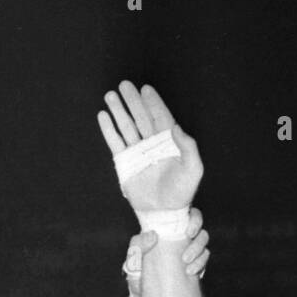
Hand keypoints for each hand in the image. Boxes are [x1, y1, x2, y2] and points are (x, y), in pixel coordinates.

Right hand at [99, 80, 202, 213]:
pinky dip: (109, 130)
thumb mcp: (193, 169)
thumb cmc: (181, 191)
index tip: (146, 89)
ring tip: (110, 96)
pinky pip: (115, 142)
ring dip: (118, 111)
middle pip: (141, 117)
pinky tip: (103, 116)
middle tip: (124, 85)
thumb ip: (188, 147)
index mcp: (169, 142)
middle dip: (132, 101)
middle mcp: (152, 143)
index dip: (153, 102)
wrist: (164, 212)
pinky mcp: (125, 163)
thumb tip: (176, 126)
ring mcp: (137, 152)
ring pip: (127, 126)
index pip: (160, 117)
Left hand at [126, 208, 208, 296]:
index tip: (188, 231)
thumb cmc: (137, 275)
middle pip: (198, 224)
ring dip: (198, 249)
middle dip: (198, 231)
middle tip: (188, 241)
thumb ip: (137, 248)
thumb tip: (153, 236)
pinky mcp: (195, 263)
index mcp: (165, 229)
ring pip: (203, 239)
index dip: (192, 218)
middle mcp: (180, 236)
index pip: (183, 214)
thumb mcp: (132, 262)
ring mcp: (189, 249)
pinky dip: (200, 263)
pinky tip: (190, 272)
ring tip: (186, 262)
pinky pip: (204, 257)